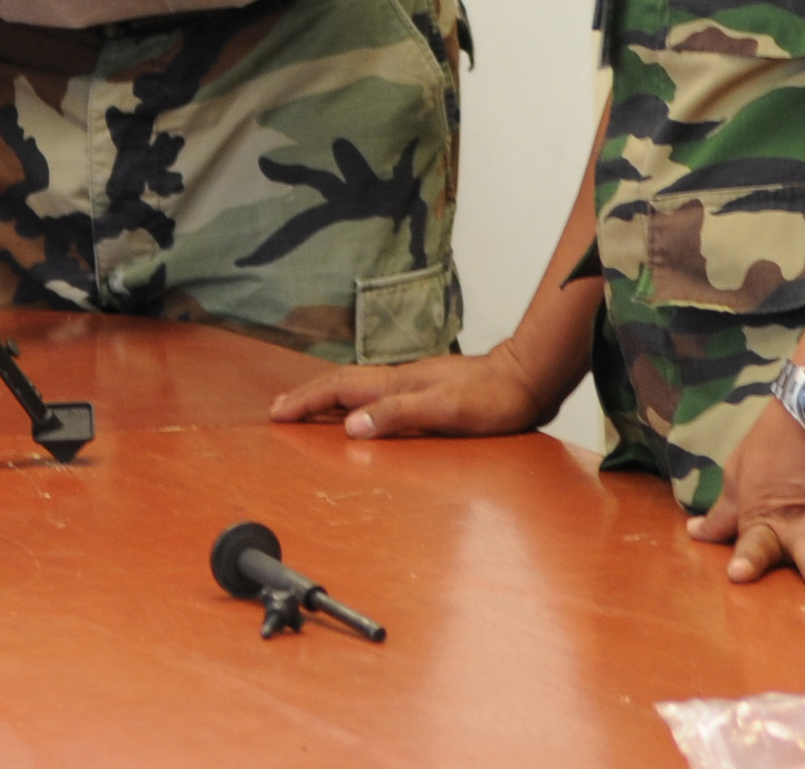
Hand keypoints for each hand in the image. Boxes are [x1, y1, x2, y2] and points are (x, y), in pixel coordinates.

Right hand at [269, 338, 560, 437]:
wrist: (528, 378)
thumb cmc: (493, 399)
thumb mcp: (447, 411)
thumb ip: (399, 415)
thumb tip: (350, 426)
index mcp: (396, 383)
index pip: (338, 389)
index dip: (305, 401)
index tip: (277, 414)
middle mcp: (398, 379)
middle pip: (340, 384)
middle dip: (306, 396)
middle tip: (278, 410)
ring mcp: (412, 383)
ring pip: (356, 387)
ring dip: (326, 397)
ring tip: (306, 408)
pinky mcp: (425, 391)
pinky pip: (375, 394)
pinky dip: (353, 400)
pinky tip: (359, 409)